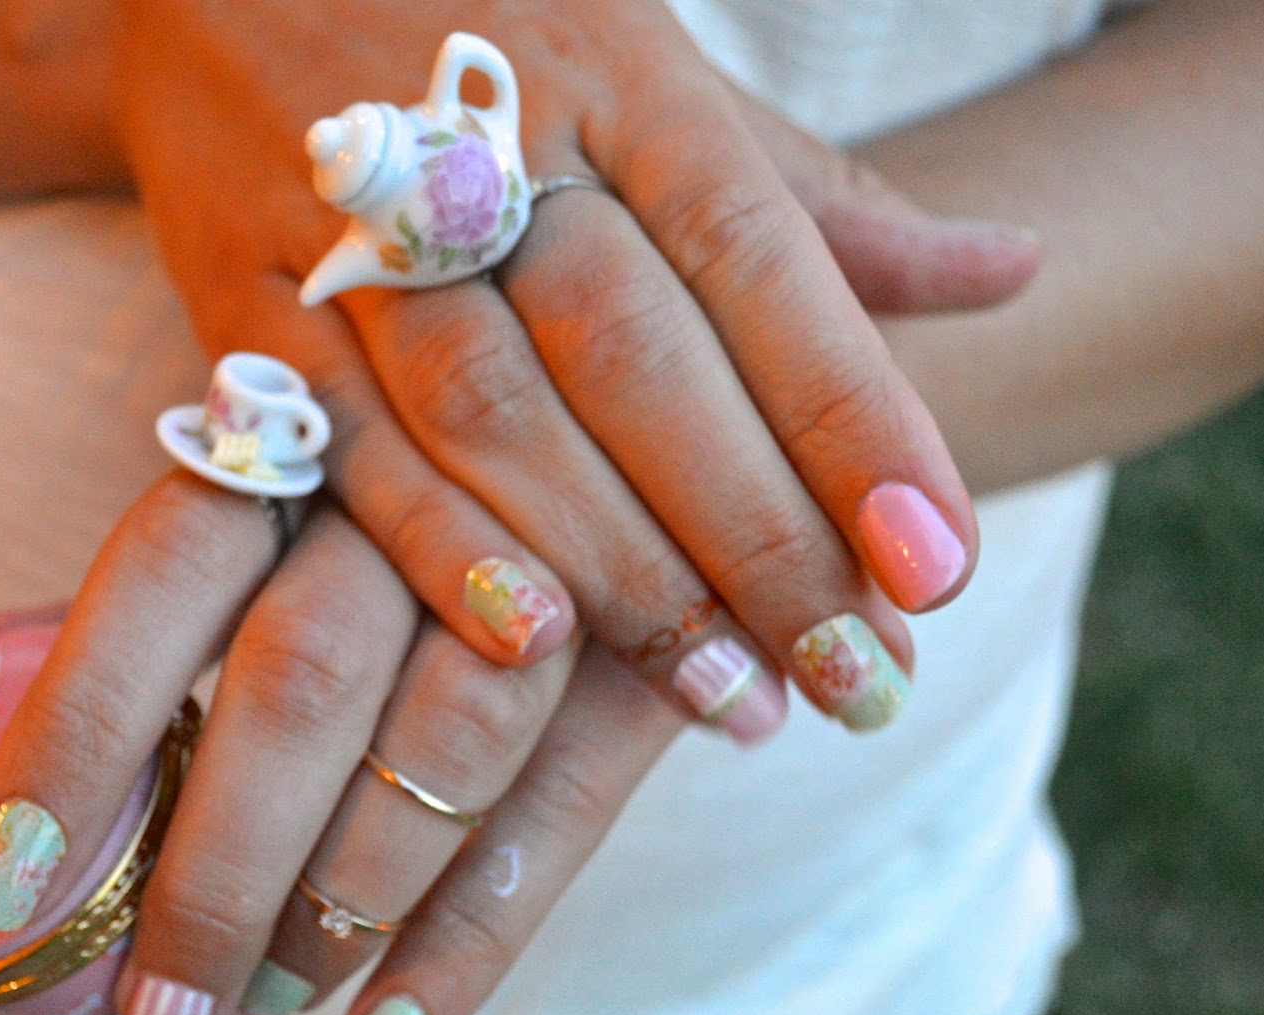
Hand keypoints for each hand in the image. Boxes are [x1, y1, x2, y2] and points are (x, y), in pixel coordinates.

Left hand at [0, 471, 681, 1014]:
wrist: (606, 380)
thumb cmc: (392, 454)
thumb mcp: (272, 469)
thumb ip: (155, 567)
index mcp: (299, 430)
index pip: (163, 573)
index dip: (80, 732)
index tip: (7, 890)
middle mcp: (419, 481)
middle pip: (305, 683)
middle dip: (220, 871)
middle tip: (154, 1013)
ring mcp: (549, 559)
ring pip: (446, 746)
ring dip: (344, 905)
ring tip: (264, 1002)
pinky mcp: (642, 652)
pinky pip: (561, 810)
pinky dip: (468, 945)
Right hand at [112, 0, 1039, 736]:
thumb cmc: (504, 47)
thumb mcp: (672, 87)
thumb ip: (823, 205)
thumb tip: (1013, 267)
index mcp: (628, 85)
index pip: (764, 264)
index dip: (855, 423)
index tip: (939, 569)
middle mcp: (497, 152)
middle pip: (640, 365)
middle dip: (756, 540)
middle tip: (855, 683)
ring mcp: (359, 230)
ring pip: (500, 419)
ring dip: (619, 574)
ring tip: (733, 701)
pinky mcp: (250, 303)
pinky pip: (346, 444)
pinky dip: (437, 549)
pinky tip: (534, 650)